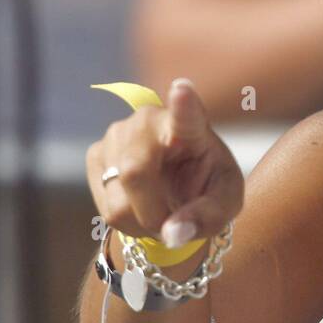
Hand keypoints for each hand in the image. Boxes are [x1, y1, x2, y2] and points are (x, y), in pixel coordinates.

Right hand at [85, 78, 244, 248]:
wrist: (180, 189)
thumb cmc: (209, 187)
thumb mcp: (225, 203)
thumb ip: (208, 217)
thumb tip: (172, 234)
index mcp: (193, 126)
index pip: (186, 113)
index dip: (183, 103)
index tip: (182, 88)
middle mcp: (149, 121)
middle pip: (135, 173)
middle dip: (155, 212)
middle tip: (176, 221)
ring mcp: (117, 134)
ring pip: (120, 200)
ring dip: (144, 221)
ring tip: (162, 208)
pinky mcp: (96, 153)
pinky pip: (107, 208)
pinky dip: (128, 221)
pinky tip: (141, 205)